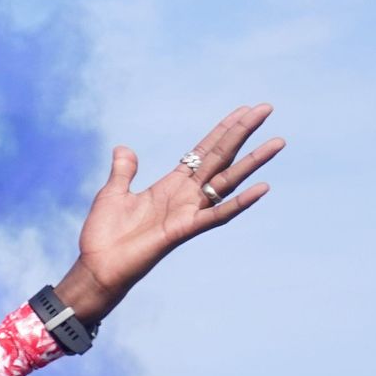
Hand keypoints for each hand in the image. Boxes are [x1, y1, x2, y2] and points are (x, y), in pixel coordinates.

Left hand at [58, 104, 283, 323]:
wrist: (97, 267)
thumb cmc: (104, 234)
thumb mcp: (112, 194)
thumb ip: (123, 171)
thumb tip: (123, 148)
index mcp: (171, 185)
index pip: (203, 151)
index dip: (223, 130)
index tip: (244, 110)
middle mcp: (185, 195)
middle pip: (221, 157)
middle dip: (243, 133)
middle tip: (266, 108)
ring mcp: (188, 212)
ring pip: (228, 181)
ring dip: (253, 161)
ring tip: (278, 142)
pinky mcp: (184, 230)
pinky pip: (217, 215)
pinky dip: (240, 202)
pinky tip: (262, 187)